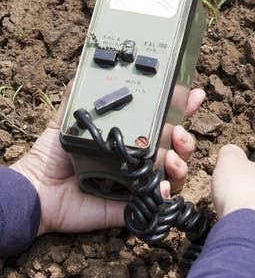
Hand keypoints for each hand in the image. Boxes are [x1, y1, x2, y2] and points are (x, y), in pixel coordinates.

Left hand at [11, 83, 204, 236]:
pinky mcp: (132, 205)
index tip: (194, 95)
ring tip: (172, 158)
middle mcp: (138, 158)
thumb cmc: (50, 157)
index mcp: (129, 136)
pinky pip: (158, 201)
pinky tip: (164, 184)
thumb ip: (75, 97)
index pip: (163, 121)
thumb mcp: (65, 121)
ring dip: (182, 163)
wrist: (37, 191)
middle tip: (181, 132)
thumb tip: (81, 72)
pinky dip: (167, 193)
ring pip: (175, 172)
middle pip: (177, 147)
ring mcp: (138, 182)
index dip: (182, 108)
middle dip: (188, 138)